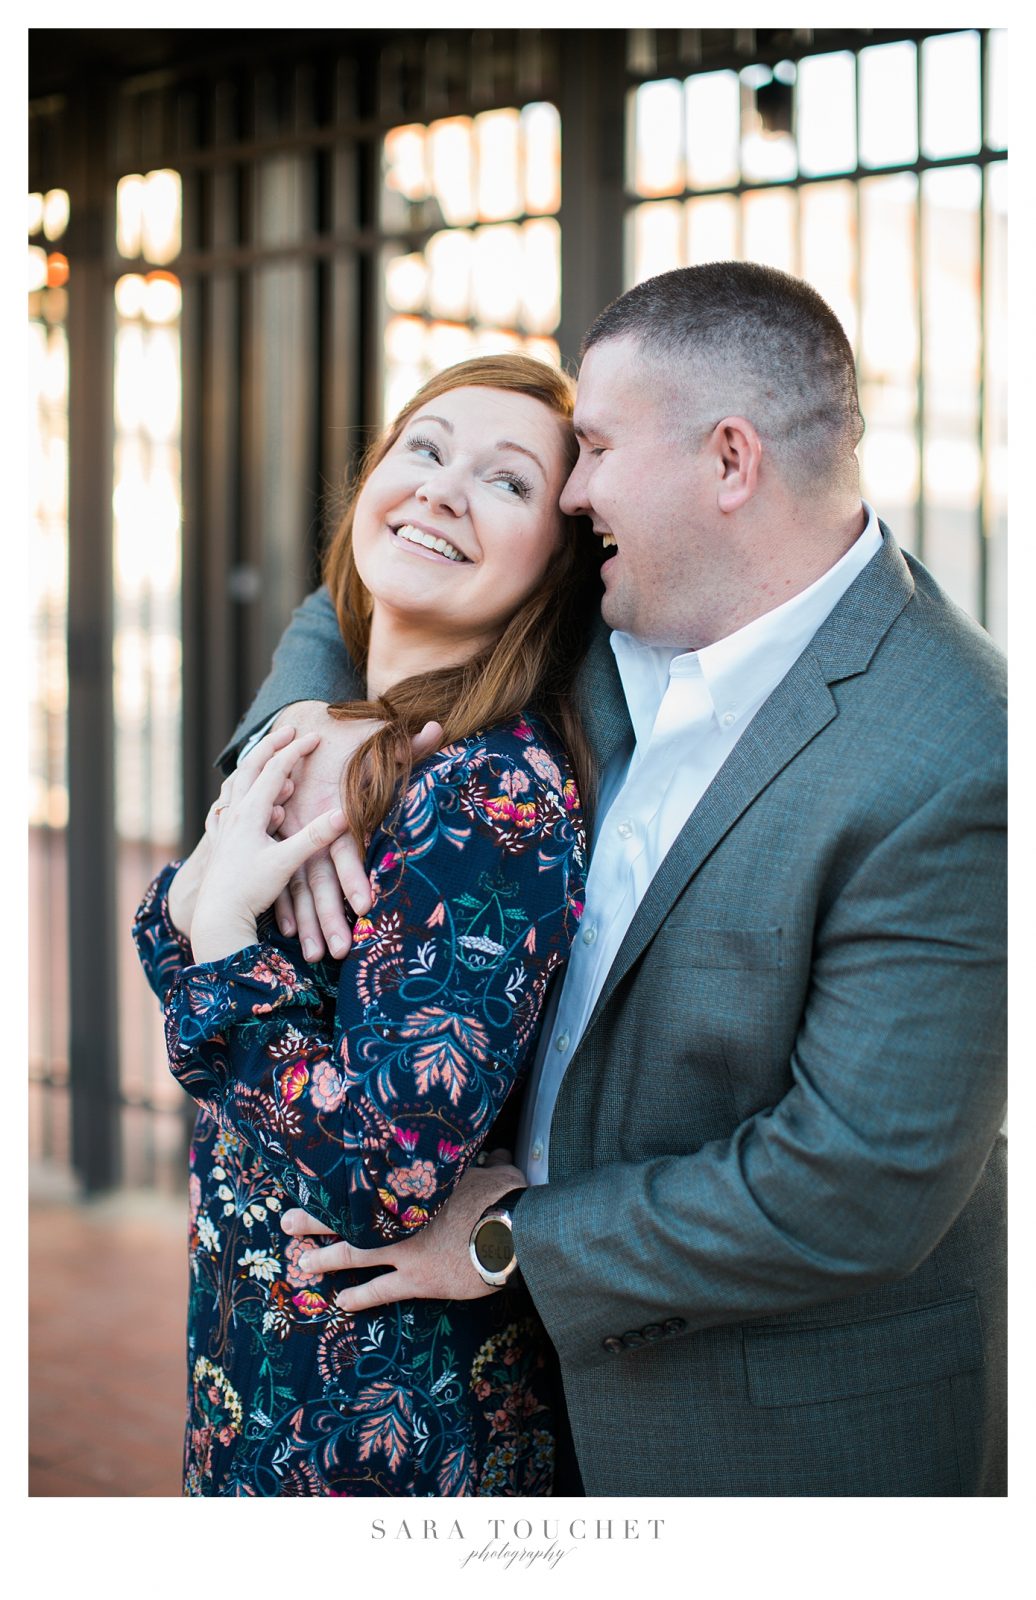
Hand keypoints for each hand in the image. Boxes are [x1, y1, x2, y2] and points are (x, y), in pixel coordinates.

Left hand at [190, 725, 349, 961]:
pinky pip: (223, 808)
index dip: (296, 750)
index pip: (275, 770)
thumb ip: (315, 836)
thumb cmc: (251, 891)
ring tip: (262, 757)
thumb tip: (344, 813)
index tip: (315, 736)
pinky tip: (232, 800)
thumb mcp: (287, 862)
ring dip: (251, 766)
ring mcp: (223, 827)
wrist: (217, 919)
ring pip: (234, 784)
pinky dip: (232, 794)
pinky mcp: (218, 843)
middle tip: (287, 729)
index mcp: (250, 813)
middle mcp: (233, 814)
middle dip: (271, 746)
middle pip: (250, 767)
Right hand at [269, 702, 442, 961]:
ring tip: (317, 958)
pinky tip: (290, 934)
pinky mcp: (279, 841)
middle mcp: (309, 825)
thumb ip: (408, 744)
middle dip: (329, 916)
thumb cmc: (345, 740)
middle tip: (342, 951)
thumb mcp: (373, 741)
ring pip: (299, 886)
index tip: (365, 906)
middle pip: (320, 878)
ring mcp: (290, 836)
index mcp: (334, 807)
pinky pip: (281, 878)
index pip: (347, 847)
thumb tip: (441, 727)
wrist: (295, 729)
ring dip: (308, 922)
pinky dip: (285, 905)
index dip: (355, 875)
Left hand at [279, 1159, 525, 1312]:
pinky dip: (360, 1297)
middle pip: (348, 1216)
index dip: (343, 1184)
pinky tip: (340, 1303)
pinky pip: (381, 1291)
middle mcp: (401, 1217)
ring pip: (354, 1253)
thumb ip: (492, 1162)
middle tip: (287, 1220)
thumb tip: (503, 1151)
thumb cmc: (504, 1199)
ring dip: (325, 1257)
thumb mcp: (498, 1172)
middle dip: (315, 1218)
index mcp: (416, 1188)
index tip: (318, 1179)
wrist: (512, 1232)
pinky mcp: (417, 1279)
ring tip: (301, 1262)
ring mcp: (405, 1249)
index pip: (371, 1183)